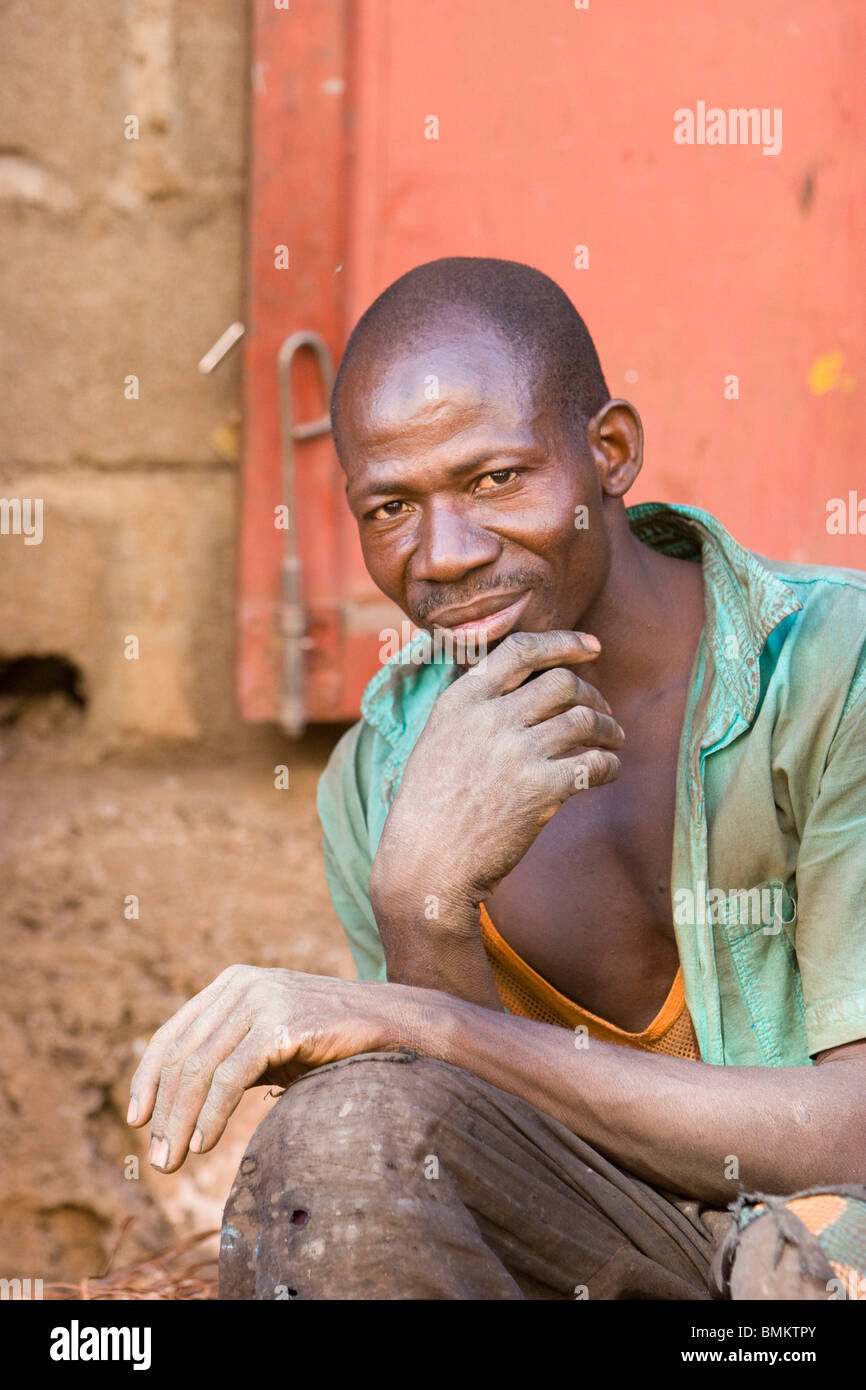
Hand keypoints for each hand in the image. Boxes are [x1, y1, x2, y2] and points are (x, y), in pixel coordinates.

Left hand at [127, 965, 408, 1172]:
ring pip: (200, 1068)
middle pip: (183, 1054)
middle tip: (158, 1160)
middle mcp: (242, 983)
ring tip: (174, 1161)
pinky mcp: (280, 1022)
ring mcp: (262, 999)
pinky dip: (209, 1114)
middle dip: (164, 1111)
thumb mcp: (269, 1043)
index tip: (137, 1121)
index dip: (149, 1078)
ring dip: (180, 1121)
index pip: (175, 1033)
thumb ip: (228, 1055)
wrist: (394, 1026)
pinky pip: (229, 1076)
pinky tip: (204, 1143)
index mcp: (232, 983)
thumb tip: (175, 1103)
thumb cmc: (330, 1043)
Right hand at [369, 629, 623, 920]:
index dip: (563, 643)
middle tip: (601, 710)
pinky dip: (610, 764)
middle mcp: (489, 719)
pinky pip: (594, 763)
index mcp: (461, 701)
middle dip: (592, 693)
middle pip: (562, 682)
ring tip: (613, 740)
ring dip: (609, 728)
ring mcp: (516, 753)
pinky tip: (608, 771)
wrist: (426, 864)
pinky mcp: (541, 790)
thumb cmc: (431, 807)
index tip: (592, 647)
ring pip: (584, 720)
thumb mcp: (438, 740)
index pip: (519, 650)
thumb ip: (475, 709)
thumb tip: (525, 686)